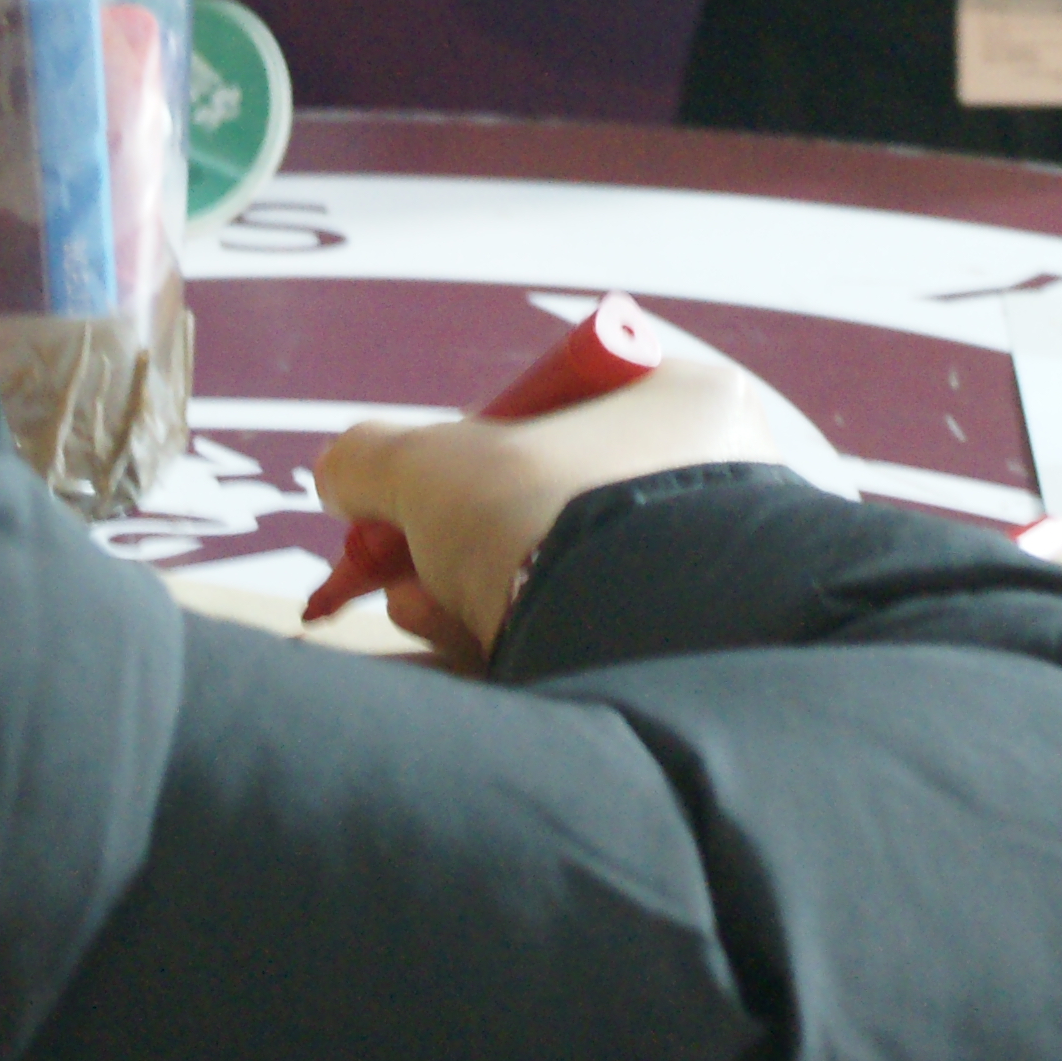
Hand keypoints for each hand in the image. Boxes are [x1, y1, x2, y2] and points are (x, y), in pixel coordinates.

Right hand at [311, 353, 786, 662]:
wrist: (631, 646)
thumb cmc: (546, 518)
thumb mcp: (430, 466)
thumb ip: (374, 458)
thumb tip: (341, 473)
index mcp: (689, 406)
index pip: (567, 408)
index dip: (481, 444)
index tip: (428, 482)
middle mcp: (720, 485)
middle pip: (547, 502)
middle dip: (450, 537)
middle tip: (396, 561)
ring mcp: (706, 574)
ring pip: (553, 574)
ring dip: (461, 590)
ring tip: (415, 604)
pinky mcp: (680, 654)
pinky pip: (575, 632)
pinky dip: (504, 637)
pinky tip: (454, 643)